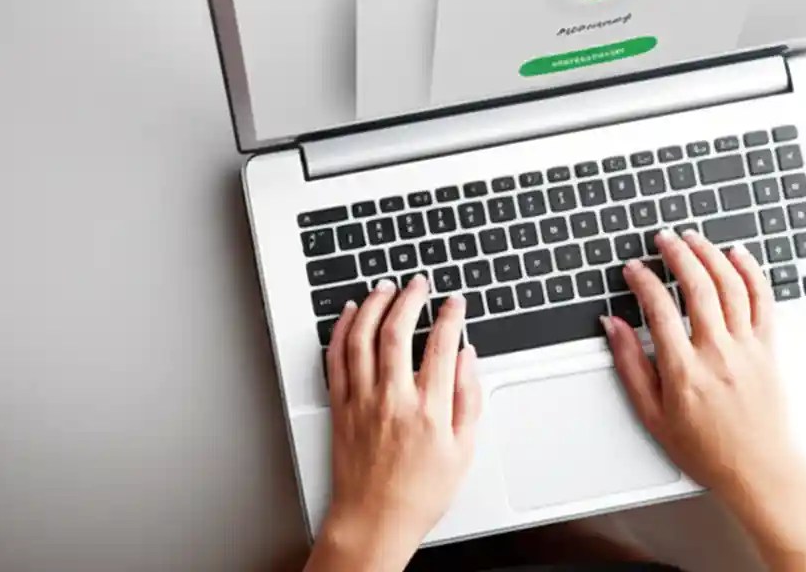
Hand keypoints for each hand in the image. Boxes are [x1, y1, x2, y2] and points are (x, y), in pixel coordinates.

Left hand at [305, 276, 480, 571]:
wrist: (375, 521)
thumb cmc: (420, 493)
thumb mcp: (463, 449)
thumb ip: (468, 399)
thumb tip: (467, 359)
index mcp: (429, 410)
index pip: (441, 346)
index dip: (450, 316)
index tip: (454, 302)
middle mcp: (392, 400)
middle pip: (398, 332)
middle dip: (410, 298)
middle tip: (418, 284)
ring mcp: (362, 401)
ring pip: (363, 338)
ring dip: (374, 305)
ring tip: (385, 288)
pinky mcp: (340, 408)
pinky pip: (337, 359)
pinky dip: (342, 331)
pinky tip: (351, 314)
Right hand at [602, 228, 792, 499]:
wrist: (757, 468)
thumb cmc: (706, 449)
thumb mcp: (653, 415)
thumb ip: (631, 366)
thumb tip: (613, 327)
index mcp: (684, 372)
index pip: (659, 310)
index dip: (643, 282)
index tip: (634, 269)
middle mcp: (718, 354)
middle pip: (697, 288)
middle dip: (677, 255)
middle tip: (663, 239)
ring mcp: (747, 348)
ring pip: (730, 286)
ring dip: (710, 255)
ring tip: (694, 238)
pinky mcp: (768, 348)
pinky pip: (763, 300)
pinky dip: (751, 272)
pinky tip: (737, 256)